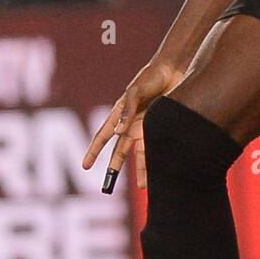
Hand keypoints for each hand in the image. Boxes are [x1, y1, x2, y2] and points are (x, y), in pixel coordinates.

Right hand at [83, 57, 186, 190]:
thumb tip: (117, 133)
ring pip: (141, 154)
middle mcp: (131, 124)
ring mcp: (146, 127)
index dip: (93, 151)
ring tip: (145, 186)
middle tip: (107, 187)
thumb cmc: (151, 77)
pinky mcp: (161, 128)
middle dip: (114, 169)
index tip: (85, 165)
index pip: (102, 135)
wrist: (174, 70)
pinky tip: (161, 171)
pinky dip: (158, 159)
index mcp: (119, 114)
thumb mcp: (136, 92)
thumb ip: (126, 111)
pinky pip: (157, 146)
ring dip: (143, 170)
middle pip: (120, 151)